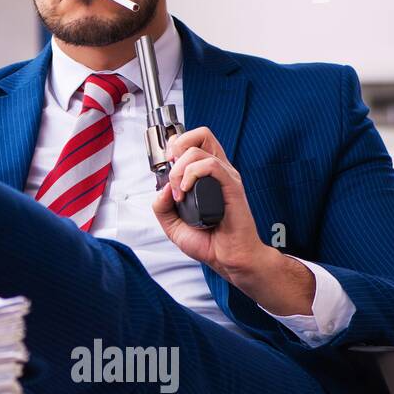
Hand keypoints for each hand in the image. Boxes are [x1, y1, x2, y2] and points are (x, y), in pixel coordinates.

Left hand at [151, 126, 267, 283]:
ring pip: (199, 149)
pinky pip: (211, 165)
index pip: (194, 142)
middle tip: (171, 169)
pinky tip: (186, 192)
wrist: (229, 259)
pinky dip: (191, 175)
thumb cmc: (210, 242)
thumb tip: (161, 188)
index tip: (166, 166)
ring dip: (179, 170)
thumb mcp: (173, 225)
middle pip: (201, 134)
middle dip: (177, 145)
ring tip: (179, 193)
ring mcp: (225, 177)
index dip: (175, 146)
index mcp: (206, 176)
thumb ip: (161, 206)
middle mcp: (217, 172)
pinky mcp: (232, 186)